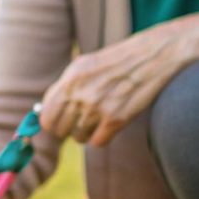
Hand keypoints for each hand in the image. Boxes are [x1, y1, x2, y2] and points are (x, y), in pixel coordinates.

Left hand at [41, 11, 198, 147]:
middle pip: (60, 131)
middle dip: (70, 128)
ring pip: (79, 138)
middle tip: (84, 120)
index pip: (46, 116)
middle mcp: (80, 93)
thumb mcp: (85, 65)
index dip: (53, 122)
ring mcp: (97, 107)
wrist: (154, 55)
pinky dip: (103, 137)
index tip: (62, 121)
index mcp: (70, 78)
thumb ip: (65, 88)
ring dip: (88, 132)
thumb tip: (44, 113)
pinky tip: (111, 124)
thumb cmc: (119, 60)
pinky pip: (98, 142)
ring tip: (101, 118)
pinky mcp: (116, 119)